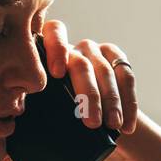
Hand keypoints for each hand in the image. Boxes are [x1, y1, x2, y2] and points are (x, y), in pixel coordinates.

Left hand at [39, 19, 138, 133]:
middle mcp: (76, 48)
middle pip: (83, 65)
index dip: (55, 50)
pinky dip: (128, 103)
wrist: (86, 115)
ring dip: (112, 102)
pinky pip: (127, 78)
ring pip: (106, 72)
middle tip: (92, 122)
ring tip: (113, 125)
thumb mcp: (45, 106)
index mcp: (52, 50)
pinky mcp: (119, 59)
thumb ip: (40, 102)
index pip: (54, 34)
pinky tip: (127, 125)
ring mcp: (99, 52)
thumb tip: (32, 117)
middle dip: (89, 95)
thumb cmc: (57, 113)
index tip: (56, 73)